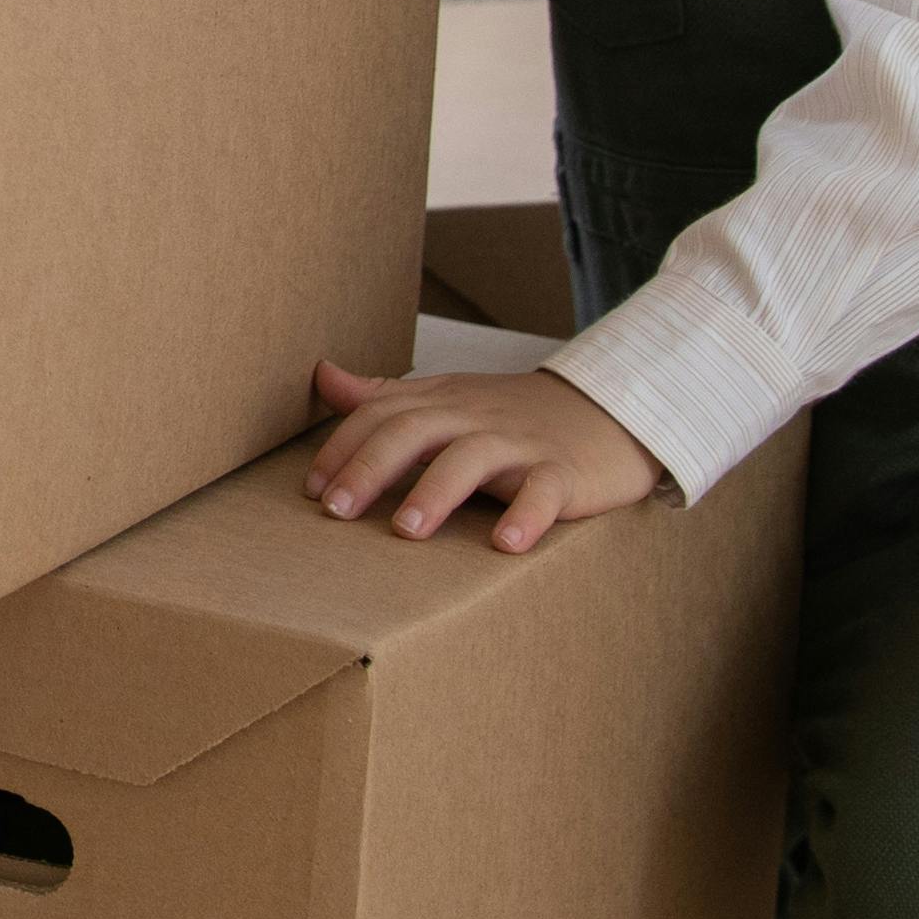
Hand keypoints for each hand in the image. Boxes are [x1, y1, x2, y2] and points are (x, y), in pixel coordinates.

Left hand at [299, 358, 663, 553]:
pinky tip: (507, 543)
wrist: (607, 410)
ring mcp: (522, 444)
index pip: (381, 414)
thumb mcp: (446, 398)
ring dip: (436, 492)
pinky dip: (528, 515)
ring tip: (407, 532)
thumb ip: (385, 395)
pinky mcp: (566, 472)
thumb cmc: (512, 414)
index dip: (342, 448)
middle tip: (336, 511)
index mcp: (442, 401)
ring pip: (474, 458)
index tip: (311, 490)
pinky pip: (546, 491)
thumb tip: (324, 375)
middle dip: (370, 468)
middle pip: (415, 431)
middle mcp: (475, 417)